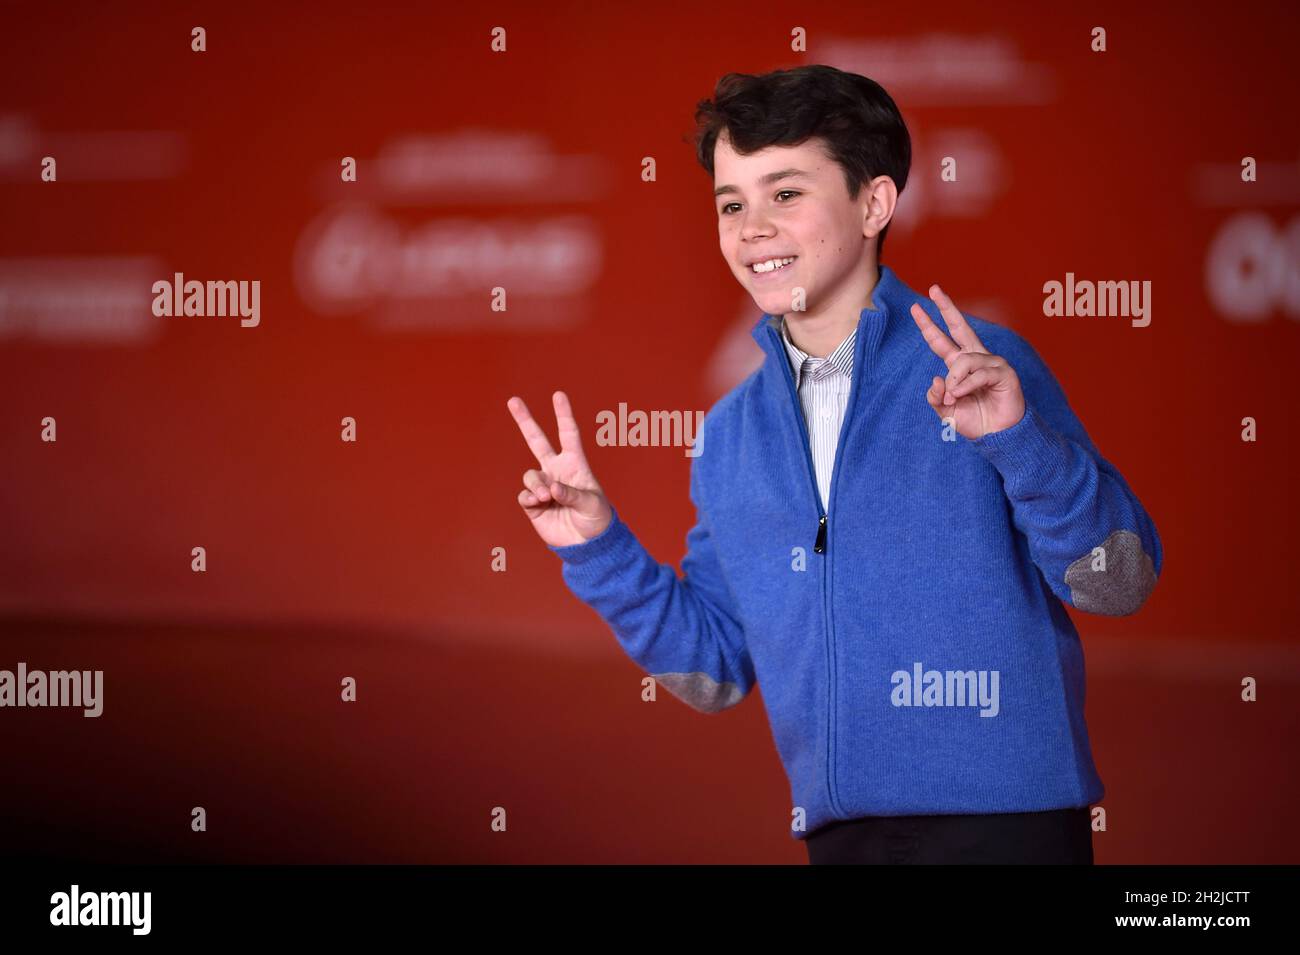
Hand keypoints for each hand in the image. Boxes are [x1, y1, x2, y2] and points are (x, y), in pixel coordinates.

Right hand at [507, 390, 612, 546]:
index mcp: (575, 464)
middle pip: (537, 440)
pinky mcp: (533, 504)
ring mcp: (543, 486)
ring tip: (545, 497)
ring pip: (530, 475)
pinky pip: (524, 495)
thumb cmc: (596, 519)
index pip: (568, 434)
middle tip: (513, 400)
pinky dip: (530, 498)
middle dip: (525, 420)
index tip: (558, 395)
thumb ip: (571, 493)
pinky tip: (539, 504)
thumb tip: (550, 488)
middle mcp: (556, 470)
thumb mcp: (591, 504)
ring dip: (536, 485)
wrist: (586, 544)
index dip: (563, 414)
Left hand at [910, 284, 1024, 438]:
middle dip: (946, 307)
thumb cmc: (975, 421)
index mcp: (960, 365)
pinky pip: (978, 373)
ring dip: (954, 381)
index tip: (916, 308)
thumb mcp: (946, 411)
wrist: (996, 436)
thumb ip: (936, 397)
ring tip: (954, 397)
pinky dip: (966, 386)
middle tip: (934, 289)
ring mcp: (991, 363)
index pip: (941, 340)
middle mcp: (975, 358)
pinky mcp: (1004, 372)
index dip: (929, 325)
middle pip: (960, 327)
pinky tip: (962, 395)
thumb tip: (938, 379)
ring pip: (963, 360)